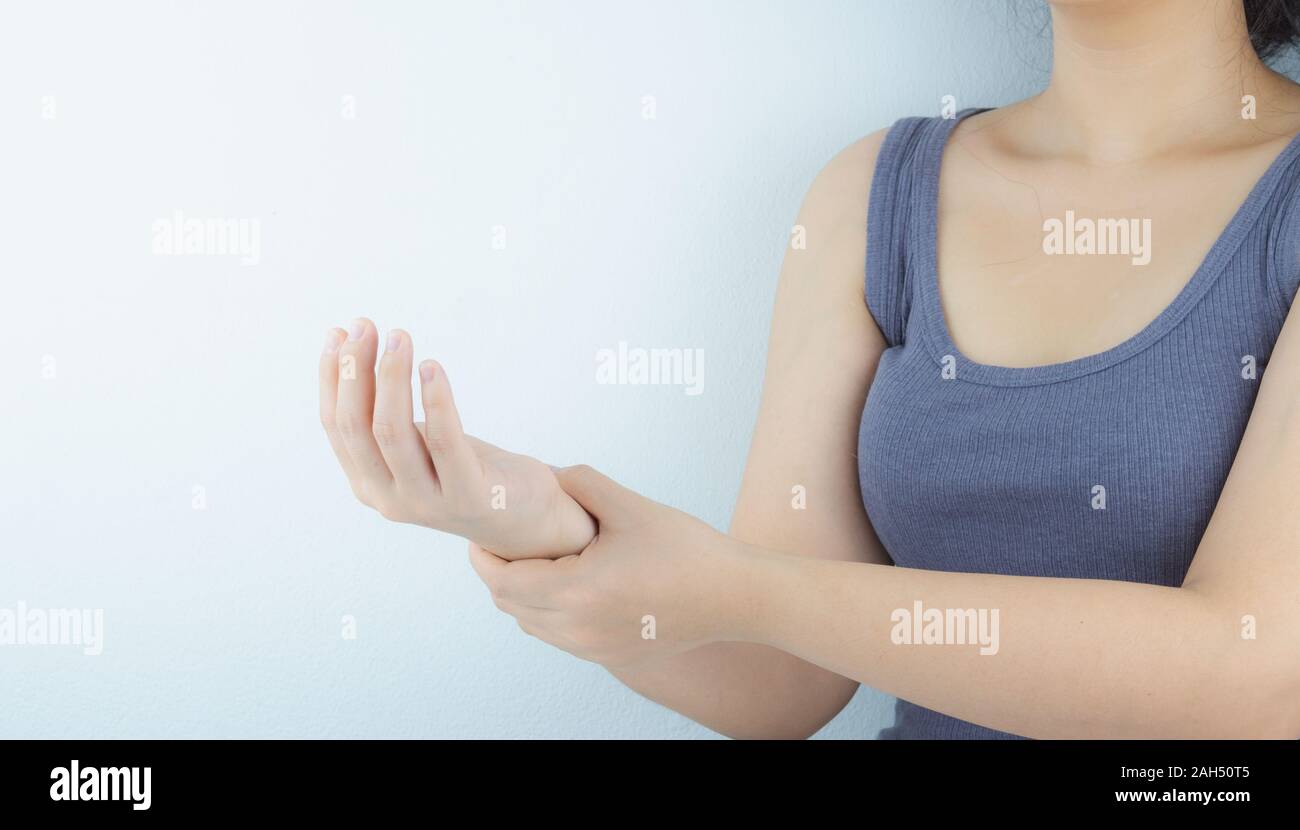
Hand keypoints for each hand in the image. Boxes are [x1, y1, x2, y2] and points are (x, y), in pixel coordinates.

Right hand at [318, 318, 595, 560]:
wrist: (524, 518)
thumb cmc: (468, 470)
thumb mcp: (418, 444)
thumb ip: (385, 415)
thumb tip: (354, 348)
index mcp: (369, 484)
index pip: (337, 427)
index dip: (333, 378)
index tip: (339, 333)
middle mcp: (390, 498)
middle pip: (357, 428)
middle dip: (355, 371)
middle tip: (366, 327)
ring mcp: (428, 503)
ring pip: (392, 433)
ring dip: (391, 378)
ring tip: (399, 337)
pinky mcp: (470, 497)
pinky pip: (444, 443)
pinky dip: (436, 401)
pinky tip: (433, 367)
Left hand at [469, 464, 747, 667]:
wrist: (735, 597)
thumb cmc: (688, 550)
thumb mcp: (630, 505)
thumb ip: (580, 484)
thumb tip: (546, 474)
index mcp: (578, 590)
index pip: (503, 581)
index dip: (483, 558)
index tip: (481, 537)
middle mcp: (579, 629)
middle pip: (510, 606)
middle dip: (499, 574)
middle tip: (503, 545)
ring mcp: (593, 649)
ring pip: (532, 625)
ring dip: (523, 596)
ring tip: (537, 562)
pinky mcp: (609, 658)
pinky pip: (560, 638)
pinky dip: (550, 613)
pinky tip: (569, 584)